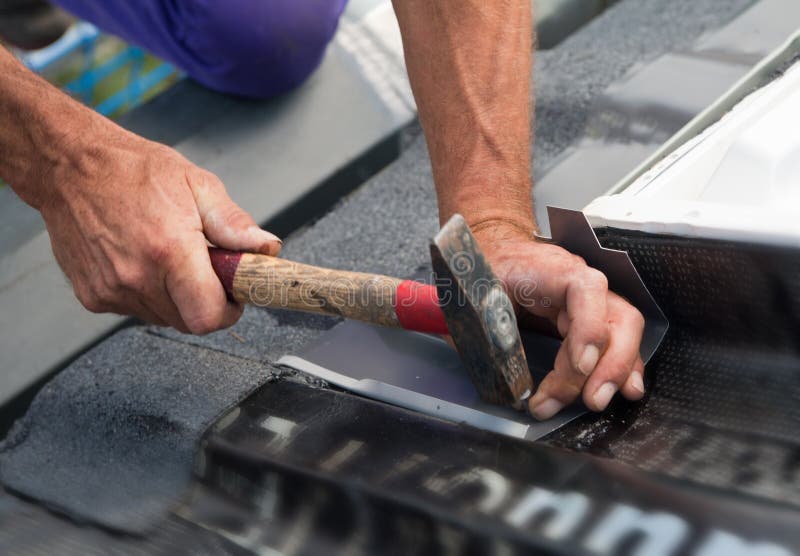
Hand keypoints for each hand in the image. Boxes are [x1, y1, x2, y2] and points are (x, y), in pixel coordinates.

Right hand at [36, 125, 280, 333]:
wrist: (69, 166)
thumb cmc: (133, 170)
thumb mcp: (197, 185)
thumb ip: (234, 224)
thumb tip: (267, 248)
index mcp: (169, 250)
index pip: (208, 317)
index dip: (228, 311)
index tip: (232, 295)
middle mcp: (136, 277)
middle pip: (189, 321)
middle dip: (205, 301)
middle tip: (202, 267)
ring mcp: (111, 290)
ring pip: (163, 317)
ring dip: (176, 297)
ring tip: (168, 256)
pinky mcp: (93, 297)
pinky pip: (135, 309)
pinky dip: (147, 293)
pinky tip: (141, 260)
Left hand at [473, 223, 645, 419]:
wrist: (485, 258)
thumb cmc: (479, 273)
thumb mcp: (473, 295)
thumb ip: (488, 328)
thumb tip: (507, 377)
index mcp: (547, 268)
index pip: (584, 289)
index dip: (589, 328)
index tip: (580, 365)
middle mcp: (576, 281)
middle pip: (616, 316)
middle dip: (610, 362)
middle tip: (591, 399)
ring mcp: (586, 300)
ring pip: (622, 332)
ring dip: (616, 371)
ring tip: (596, 401)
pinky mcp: (586, 318)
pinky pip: (613, 341)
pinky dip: (620, 368)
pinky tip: (623, 390)